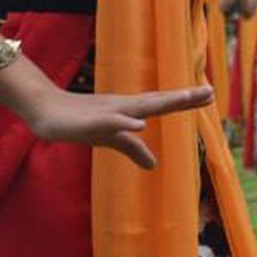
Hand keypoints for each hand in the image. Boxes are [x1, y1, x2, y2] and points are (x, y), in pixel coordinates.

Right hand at [21, 84, 214, 169]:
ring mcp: (109, 112)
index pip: (163, 104)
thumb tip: (154, 165)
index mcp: (130, 111)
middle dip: (184, 97)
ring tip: (187, 97)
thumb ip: (133, 149)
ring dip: (163, 101)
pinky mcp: (91, 121)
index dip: (186, 100)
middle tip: (210, 91)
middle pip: (159, 101)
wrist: (46, 112)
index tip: (210, 93)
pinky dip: (126, 122)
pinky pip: (111, 123)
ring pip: (140, 106)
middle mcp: (124, 107)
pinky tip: (139, 124)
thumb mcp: (111, 140)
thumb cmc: (80, 122)